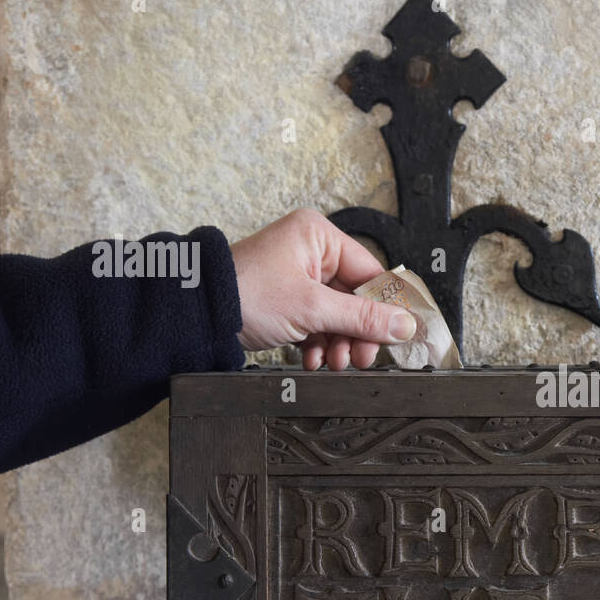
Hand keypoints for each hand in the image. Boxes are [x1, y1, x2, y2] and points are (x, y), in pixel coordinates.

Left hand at [230, 208, 416, 369]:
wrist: (196, 316)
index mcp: (319, 237)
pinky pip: (317, 323)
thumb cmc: (243, 293)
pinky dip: (318, 345)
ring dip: (339, 344)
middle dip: (357, 333)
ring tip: (334, 363)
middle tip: (363, 358)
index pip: (370, 273)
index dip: (386, 307)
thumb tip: (404, 324)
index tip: (401, 333)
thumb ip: (362, 318)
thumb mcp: (312, 308)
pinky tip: (313, 360)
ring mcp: (298, 278)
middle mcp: (310, 252)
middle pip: (355, 299)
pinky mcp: (286, 301)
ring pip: (337, 315)